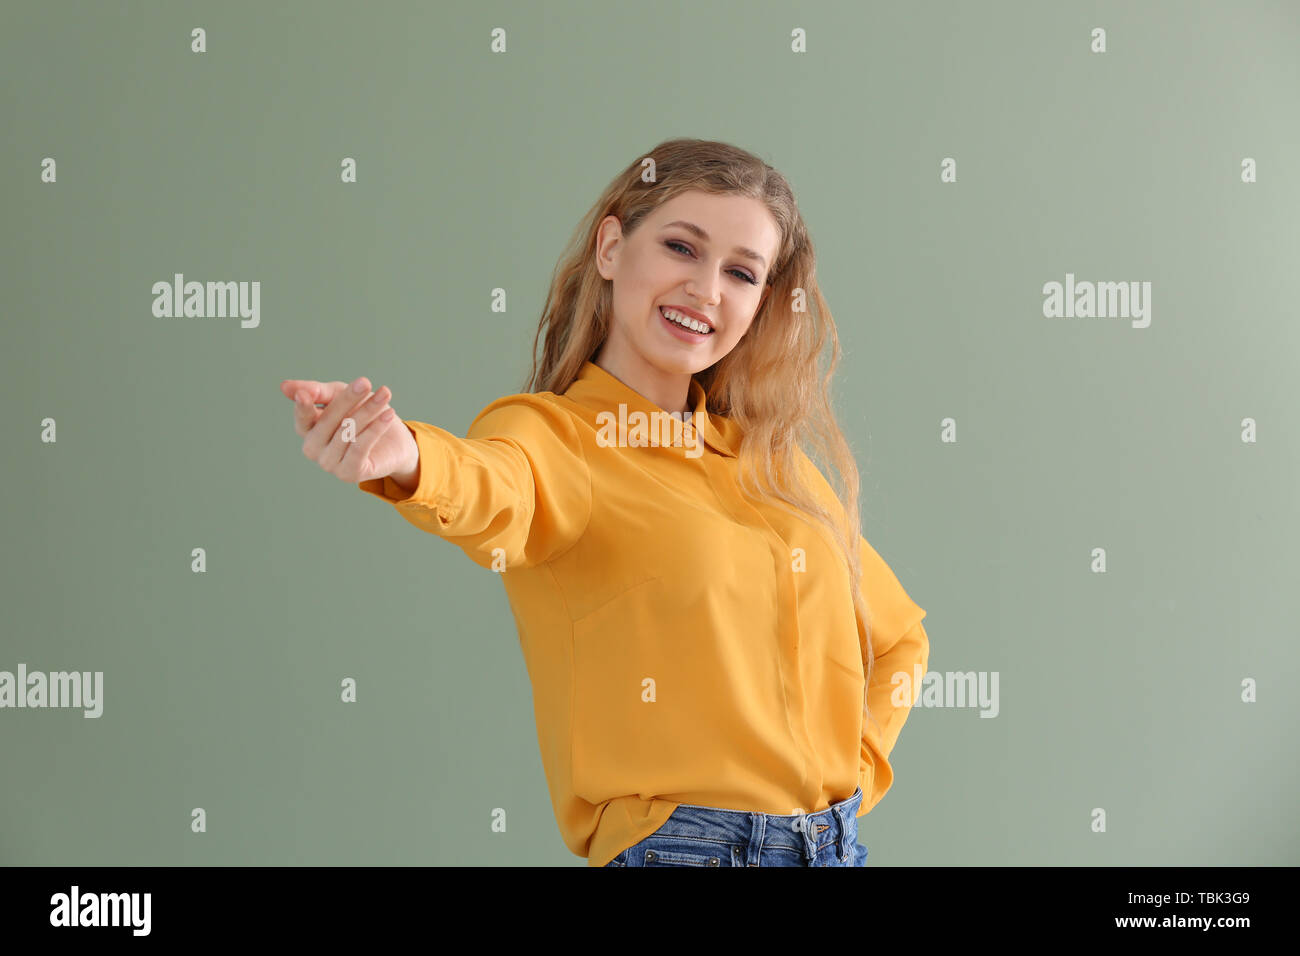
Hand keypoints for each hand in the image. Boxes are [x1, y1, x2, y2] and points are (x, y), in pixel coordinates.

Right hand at [279, 376, 418, 484]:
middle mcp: (313, 449)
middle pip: (328, 421)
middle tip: (365, 382)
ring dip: (368, 411)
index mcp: (307, 429)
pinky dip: (374, 430)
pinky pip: (360, 448)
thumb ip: (317, 391)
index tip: (305, 394)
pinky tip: (388, 415)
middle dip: (348, 399)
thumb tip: (284, 386)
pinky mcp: (349, 474)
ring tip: (385, 394)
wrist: (395, 441)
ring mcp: (329, 464)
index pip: (302, 417)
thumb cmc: (362, 413)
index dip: (303, 406)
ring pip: (347, 432)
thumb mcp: (340, 395)